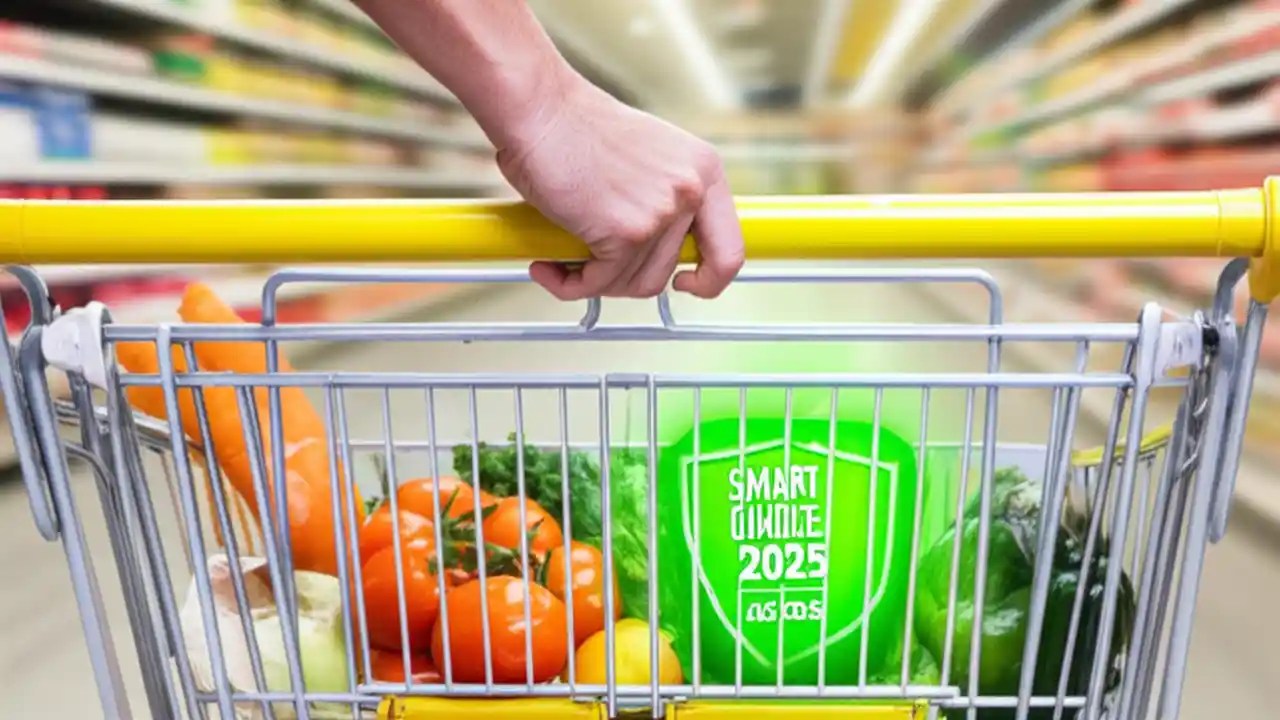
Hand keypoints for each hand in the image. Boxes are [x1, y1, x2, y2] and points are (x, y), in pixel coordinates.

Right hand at [495, 80, 743, 299]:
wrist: (539, 109)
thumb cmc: (577, 129)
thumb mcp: (649, 160)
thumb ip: (665, 198)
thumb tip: (659, 251)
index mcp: (705, 171)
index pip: (730, 250)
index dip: (709, 279)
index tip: (685, 284)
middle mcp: (691, 192)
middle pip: (668, 272)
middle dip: (625, 278)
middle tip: (593, 265)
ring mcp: (660, 215)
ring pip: (633, 283)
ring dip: (595, 282)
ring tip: (563, 262)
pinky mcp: (624, 233)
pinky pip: (599, 282)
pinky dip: (569, 283)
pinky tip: (547, 267)